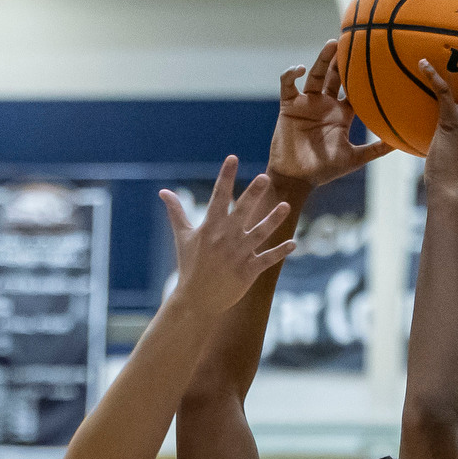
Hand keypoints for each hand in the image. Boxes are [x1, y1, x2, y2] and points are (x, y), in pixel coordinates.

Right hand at [159, 156, 297, 316]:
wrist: (196, 300)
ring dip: (273, 220)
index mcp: (210, 227)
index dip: (226, 176)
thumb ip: (176, 212)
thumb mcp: (182, 237)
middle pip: (242, 211)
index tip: (232, 158)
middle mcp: (225, 238)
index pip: (218, 196)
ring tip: (286, 206)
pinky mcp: (248, 270)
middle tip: (265, 177)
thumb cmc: (189, 266)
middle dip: (253, 194)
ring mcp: (238, 254)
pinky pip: (268, 259)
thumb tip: (163, 192)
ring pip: (260, 233)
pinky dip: (280, 251)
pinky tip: (293, 243)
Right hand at [269, 39, 392, 189]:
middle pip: (335, 76)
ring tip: (332, 44)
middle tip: (353, 42)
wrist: (297, 178)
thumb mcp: (355, 158)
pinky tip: (300, 68)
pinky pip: (288, 84)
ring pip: (315, 75)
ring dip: (322, 59)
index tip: (374, 59)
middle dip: (343, 60)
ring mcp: (306, 103)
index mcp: (341, 114)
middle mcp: (325, 104)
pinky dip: (291, 74)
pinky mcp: (289, 106)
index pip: (353, 89)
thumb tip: (401, 144)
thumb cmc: (325, 170)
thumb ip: (376, 149)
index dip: (361, 75)